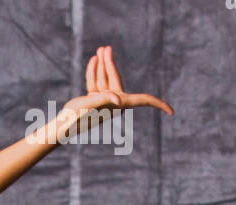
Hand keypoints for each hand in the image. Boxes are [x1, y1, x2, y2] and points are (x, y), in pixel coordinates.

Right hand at [59, 44, 173, 132]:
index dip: (159, 104)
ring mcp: (104, 101)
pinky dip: (94, 72)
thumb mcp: (91, 104)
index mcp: (120, 105)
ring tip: (100, 50)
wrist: (63, 125)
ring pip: (105, 78)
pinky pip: (96, 82)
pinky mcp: (94, 99)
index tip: (172, 112)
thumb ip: (105, 98)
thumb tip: (118, 100)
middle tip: (106, 48)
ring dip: (102, 64)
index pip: (144, 101)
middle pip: (116, 79)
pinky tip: (94, 59)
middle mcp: (115, 103)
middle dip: (110, 64)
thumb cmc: (78, 117)